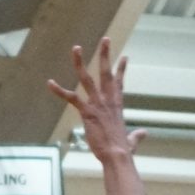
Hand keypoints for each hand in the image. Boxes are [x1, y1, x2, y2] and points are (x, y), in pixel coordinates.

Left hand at [47, 39, 141, 161]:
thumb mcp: (132, 141)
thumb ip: (136, 136)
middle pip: (106, 72)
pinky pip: (71, 97)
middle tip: (105, 39)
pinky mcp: (87, 112)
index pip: (119, 83)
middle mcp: (108, 100)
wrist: (117, 155)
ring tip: (76, 48)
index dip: (121, 69)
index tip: (124, 57)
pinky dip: (59, 90)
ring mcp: (97, 104)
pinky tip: (50, 83)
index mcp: (117, 105)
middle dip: (105, 55)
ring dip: (80, 63)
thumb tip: (144, 134)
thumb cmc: (123, 150)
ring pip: (87, 78)